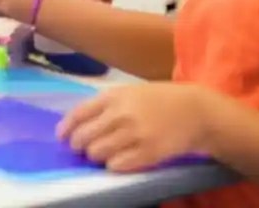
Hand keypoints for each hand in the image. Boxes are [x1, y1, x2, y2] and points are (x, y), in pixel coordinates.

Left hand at [57, 82, 222, 171]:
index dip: (66, 129)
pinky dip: (113, 165)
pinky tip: (119, 161)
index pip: (78, 114)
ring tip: (104, 154)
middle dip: (79, 146)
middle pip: (83, 137)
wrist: (195, 111)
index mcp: (113, 96)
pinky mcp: (149, 152)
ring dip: (96, 157)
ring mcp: (135, 133)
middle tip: (85, 149)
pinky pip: (117, 165)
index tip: (62, 138)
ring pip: (97, 152)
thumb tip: (76, 123)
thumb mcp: (129, 93)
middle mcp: (120, 114)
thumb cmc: (158, 101)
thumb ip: (104, 105)